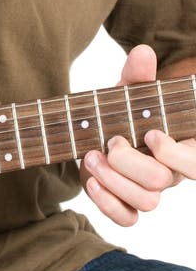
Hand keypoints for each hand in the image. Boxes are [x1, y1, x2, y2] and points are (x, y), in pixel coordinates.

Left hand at [79, 44, 195, 225]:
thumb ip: (137, 75)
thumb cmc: (122, 111)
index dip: (175, 155)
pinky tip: (90, 181)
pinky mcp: (125, 203)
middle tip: (110, 142)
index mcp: (179, 146)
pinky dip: (107, 203)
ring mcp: (148, 191)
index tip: (149, 134)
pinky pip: (127, 218)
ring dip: (114, 181)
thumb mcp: (128, 91)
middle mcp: (168, 173)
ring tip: (91, 157)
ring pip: (146, 203)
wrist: (96, 130)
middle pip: (162, 183)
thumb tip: (143, 52)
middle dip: (131, 163)